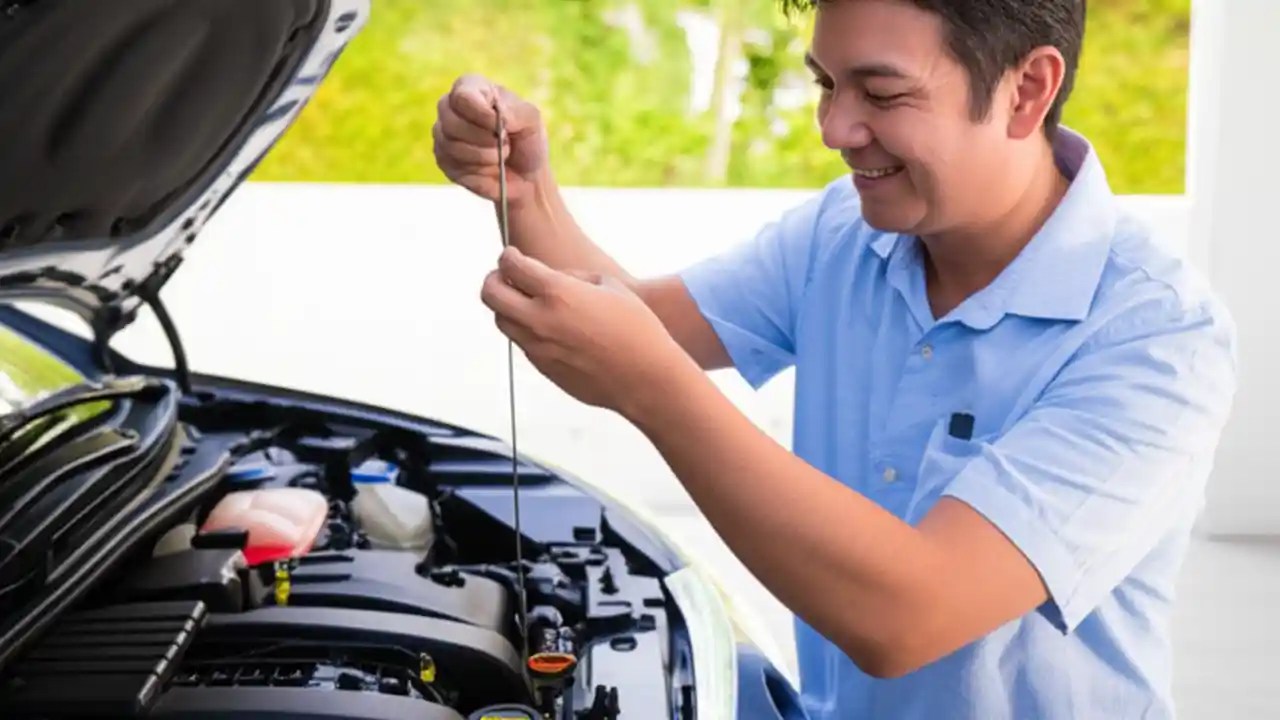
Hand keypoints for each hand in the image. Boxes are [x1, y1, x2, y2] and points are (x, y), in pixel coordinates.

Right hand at [432, 75, 548, 206]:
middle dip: (483, 139)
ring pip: (451, 145)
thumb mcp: (531, 120)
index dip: (480, 113)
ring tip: (500, 156)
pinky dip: (477, 170)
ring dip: (484, 156)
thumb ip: (516, 112)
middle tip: (504, 143)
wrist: (525, 177)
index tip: (500, 126)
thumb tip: (497, 115)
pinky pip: (452, 165)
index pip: (462, 95)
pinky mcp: (443, 159)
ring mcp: (443, 134)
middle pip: (451, 121)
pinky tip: (489, 168)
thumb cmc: (527, 142)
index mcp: (473, 88)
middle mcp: (452, 107)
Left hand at [480, 247, 692, 415]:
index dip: (508, 256)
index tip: (511, 255)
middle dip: (493, 279)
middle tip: (506, 276)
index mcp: (558, 293)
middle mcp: (540, 320)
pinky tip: (548, 327)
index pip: (510, 266)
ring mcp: (538, 347)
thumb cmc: (637, 329)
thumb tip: (551, 277)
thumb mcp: (610, 286)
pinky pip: (522, 343)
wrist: (645, 378)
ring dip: (507, 307)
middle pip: (490, 294)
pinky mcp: (543, 367)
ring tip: (526, 302)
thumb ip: (573, 276)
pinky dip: (525, 329)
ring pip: (501, 321)